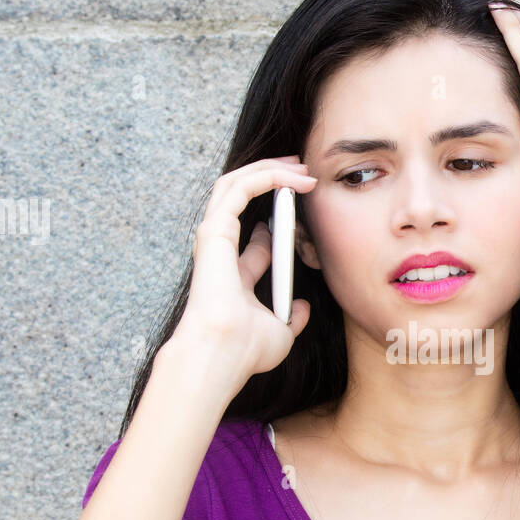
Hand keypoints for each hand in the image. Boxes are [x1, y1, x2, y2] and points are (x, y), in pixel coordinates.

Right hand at [173, 156, 316, 378]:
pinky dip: (266, 176)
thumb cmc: (244, 350)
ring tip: (300, 166)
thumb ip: (293, 318)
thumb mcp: (280, 333)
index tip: (305, 211)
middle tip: (303, 171)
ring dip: (269, 170)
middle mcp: (221, 253)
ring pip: (236, 185)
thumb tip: (304, 308)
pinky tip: (293, 177)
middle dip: (272, 181)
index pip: (256, 241)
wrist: (224, 353)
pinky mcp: (214, 229)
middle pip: (242, 202)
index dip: (282, 222)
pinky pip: (239, 187)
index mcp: (234, 275)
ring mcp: (214, 238)